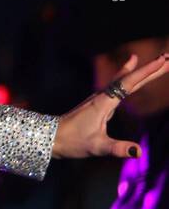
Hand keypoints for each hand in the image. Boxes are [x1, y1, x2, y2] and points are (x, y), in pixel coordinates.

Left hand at [52, 52, 168, 159]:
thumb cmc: (71, 141)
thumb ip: (117, 148)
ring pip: (124, 80)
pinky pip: (118, 84)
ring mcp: (100, 97)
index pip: (129, 84)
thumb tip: (139, 151)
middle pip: (129, 79)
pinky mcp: (98, 101)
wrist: (51, 137)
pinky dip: (128, 75)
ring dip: (141, 71)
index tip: (162, 61)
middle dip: (149, 69)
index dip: (146, 72)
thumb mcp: (96, 147)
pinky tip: (129, 68)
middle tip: (168, 58)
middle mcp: (102, 96)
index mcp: (104, 103)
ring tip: (157, 61)